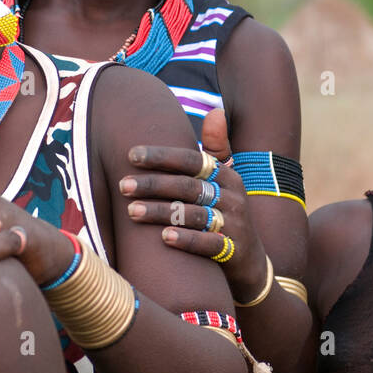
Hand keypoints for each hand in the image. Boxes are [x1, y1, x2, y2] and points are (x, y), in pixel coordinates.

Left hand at [120, 110, 268, 299]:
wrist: (250, 262)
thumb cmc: (226, 214)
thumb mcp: (226, 180)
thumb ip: (217, 149)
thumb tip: (216, 111)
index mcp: (226, 176)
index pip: (192, 160)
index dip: (162, 156)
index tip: (131, 155)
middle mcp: (232, 196)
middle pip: (188, 186)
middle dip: (153, 184)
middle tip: (123, 185)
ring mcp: (234, 224)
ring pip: (194, 214)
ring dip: (161, 211)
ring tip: (131, 211)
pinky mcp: (234, 250)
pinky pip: (208, 243)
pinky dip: (187, 239)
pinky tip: (164, 238)